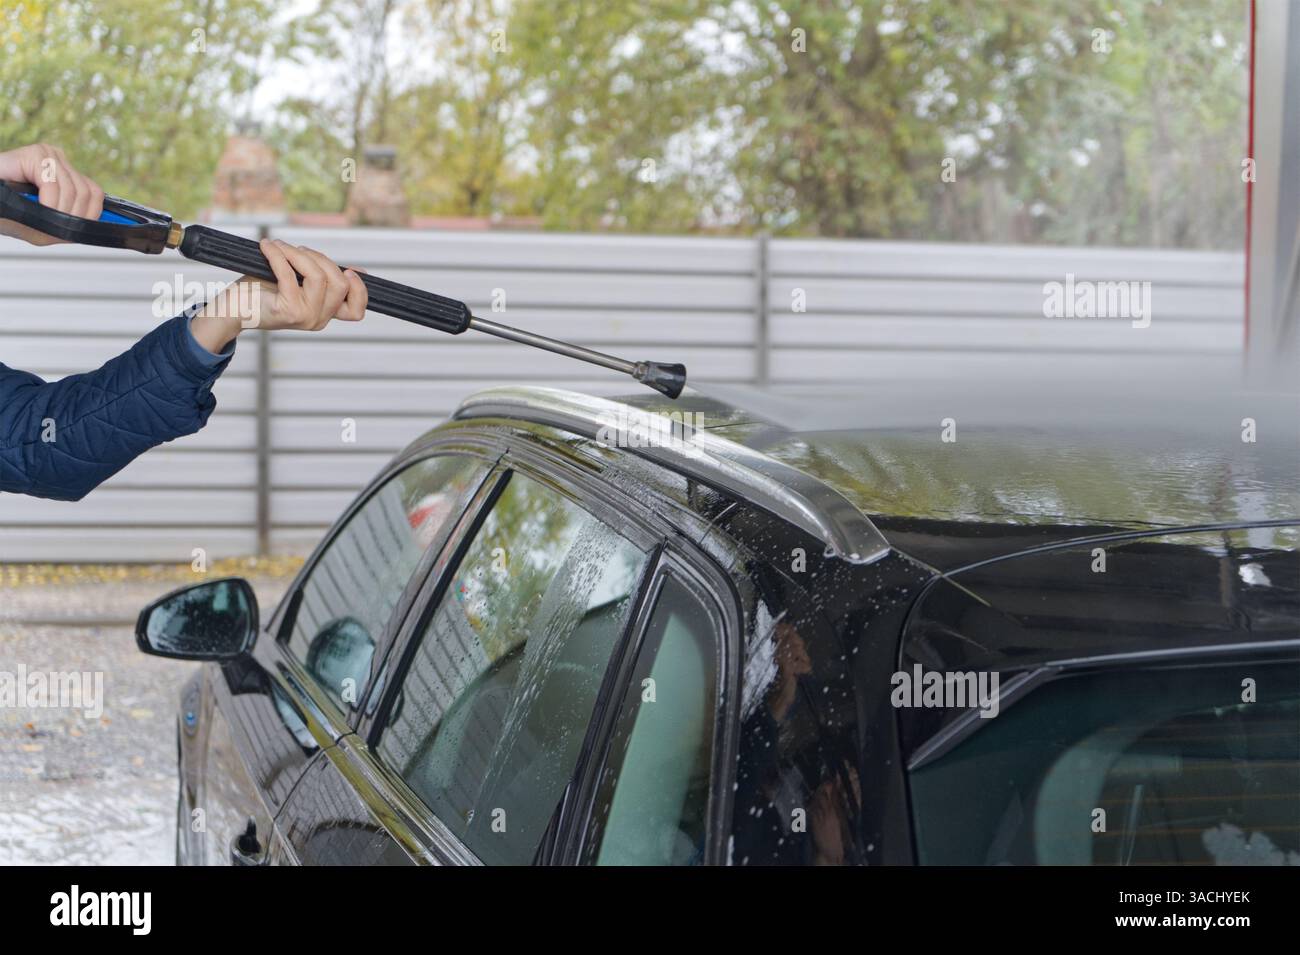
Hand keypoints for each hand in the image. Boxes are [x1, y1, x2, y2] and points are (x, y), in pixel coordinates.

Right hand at [0, 143, 104, 245]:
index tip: (76, 230)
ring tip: (41, 221)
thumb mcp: (44, 223)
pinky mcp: (34, 154)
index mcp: (63, 172)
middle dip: (72, 217)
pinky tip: (36, 210)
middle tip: (52, 228)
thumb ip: (70, 223)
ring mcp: (47, 154)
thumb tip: (95, 227)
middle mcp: (58, 159)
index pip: (95, 193)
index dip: (90, 215)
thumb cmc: (6, 211)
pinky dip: (47, 203)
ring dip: (58, 213)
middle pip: (86, 193)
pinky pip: (52, 185)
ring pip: (72, 190)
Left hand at [191, 240, 367, 352]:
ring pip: (319, 276)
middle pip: (340, 283)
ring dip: (298, 253)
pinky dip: (278, 254)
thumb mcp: (301, 284)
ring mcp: (305, 317)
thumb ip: (325, 278)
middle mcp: (318, 320)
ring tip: (280, 246)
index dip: (360, 290)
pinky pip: (289, 274)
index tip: (349, 270)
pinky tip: (267, 246)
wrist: (233, 309)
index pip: (357, 312)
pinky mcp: (287, 310)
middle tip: (298, 249)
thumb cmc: (264, 293)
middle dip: (321, 258)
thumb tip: (358, 271)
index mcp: (324, 315)